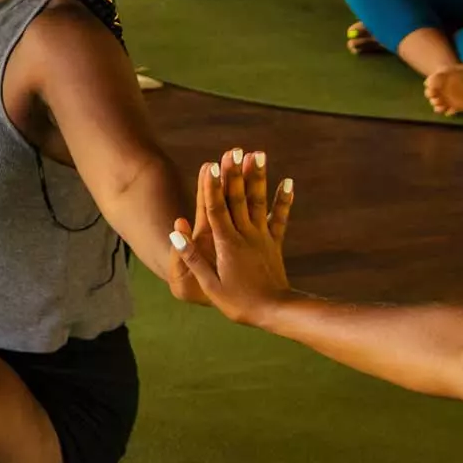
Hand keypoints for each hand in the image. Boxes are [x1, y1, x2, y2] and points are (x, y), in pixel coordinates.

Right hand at [169, 149, 294, 324]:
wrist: (276, 312)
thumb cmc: (238, 302)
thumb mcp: (210, 284)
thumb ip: (192, 256)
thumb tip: (175, 231)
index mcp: (227, 244)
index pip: (216, 209)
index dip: (211, 186)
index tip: (209, 165)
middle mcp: (246, 235)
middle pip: (238, 198)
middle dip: (235, 172)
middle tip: (234, 150)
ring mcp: (262, 237)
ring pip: (258, 202)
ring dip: (258, 177)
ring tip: (258, 154)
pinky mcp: (274, 243)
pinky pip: (279, 218)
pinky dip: (283, 199)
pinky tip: (287, 181)